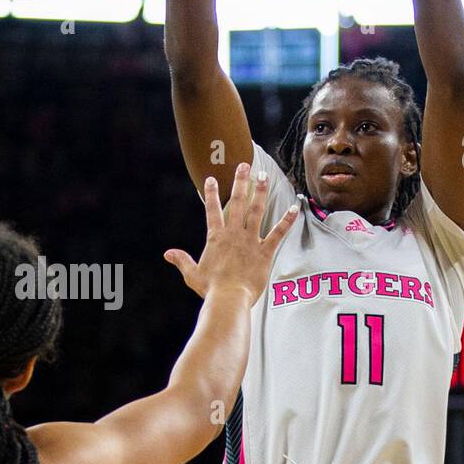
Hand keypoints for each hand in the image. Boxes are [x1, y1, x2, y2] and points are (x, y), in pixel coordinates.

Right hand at [164, 163, 297, 301]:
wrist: (229, 298)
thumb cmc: (210, 288)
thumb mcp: (192, 274)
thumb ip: (181, 260)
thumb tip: (168, 254)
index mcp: (215, 238)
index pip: (212, 210)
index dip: (211, 193)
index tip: (211, 178)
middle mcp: (233, 234)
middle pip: (237, 202)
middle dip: (240, 182)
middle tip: (244, 165)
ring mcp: (250, 240)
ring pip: (256, 211)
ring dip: (260, 192)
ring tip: (263, 176)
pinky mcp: (264, 251)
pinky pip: (277, 233)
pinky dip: (287, 220)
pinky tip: (295, 208)